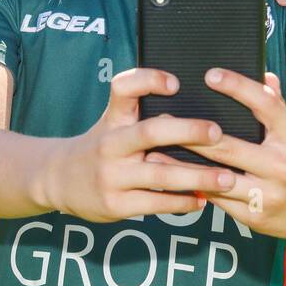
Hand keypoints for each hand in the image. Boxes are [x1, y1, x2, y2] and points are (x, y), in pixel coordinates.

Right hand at [44, 68, 236, 220]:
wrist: (58, 180)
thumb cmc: (101, 146)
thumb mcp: (113, 121)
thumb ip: (143, 113)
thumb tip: (195, 107)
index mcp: (113, 118)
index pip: (124, 88)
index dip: (148, 81)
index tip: (176, 83)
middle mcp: (110, 144)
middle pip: (150, 131)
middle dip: (188, 131)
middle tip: (218, 133)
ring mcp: (112, 176)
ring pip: (161, 175)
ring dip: (198, 176)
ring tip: (228, 178)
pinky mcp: (115, 205)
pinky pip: (156, 204)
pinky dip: (183, 202)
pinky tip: (203, 199)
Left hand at [149, 69, 285, 240]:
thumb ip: (277, 105)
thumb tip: (262, 74)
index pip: (264, 105)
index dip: (237, 87)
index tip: (210, 75)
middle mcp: (281, 164)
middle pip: (228, 146)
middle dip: (192, 134)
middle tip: (163, 118)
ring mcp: (267, 193)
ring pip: (216, 178)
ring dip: (182, 167)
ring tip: (154, 154)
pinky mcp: (256, 216)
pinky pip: (220, 200)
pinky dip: (196, 189)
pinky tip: (174, 180)